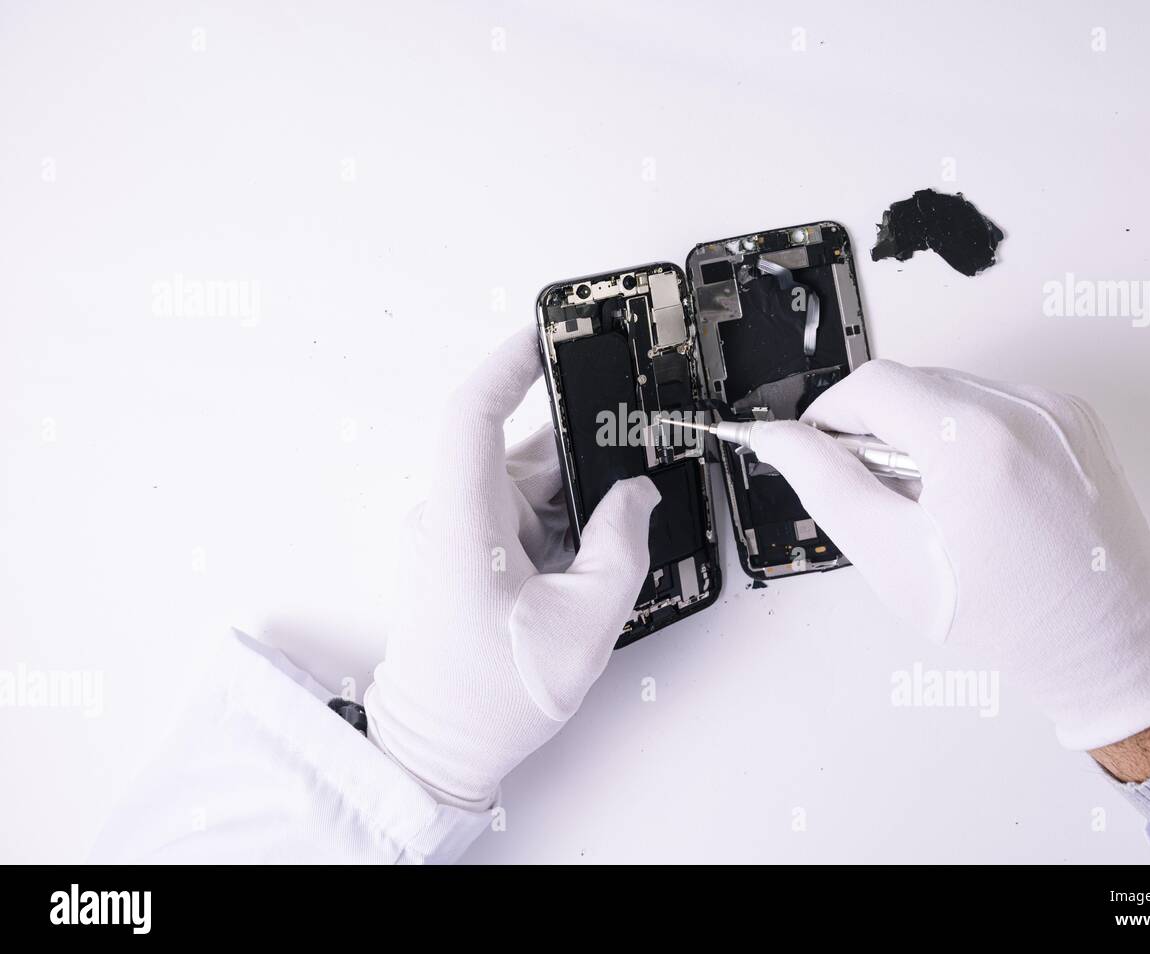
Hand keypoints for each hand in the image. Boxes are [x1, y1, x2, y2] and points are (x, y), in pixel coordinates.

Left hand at [364, 328, 660, 809]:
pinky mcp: (469, 553)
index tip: (547, 333)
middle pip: (521, 449)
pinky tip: (591, 557)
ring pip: (528, 484)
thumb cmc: (492, 696)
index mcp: (464, 520)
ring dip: (576, 500)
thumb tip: (635, 494)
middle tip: (636, 449)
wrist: (438, 749)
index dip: (509, 363)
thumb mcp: (585, 622)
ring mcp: (457, 535)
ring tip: (616, 531)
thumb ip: (622, 544)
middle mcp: (452, 516)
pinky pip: (523, 514)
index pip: (472, 412)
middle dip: (582, 450)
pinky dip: (562, 525)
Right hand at [748, 361, 1149, 749]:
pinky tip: (973, 492)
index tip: (815, 448)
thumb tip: (783, 441)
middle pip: (912, 382)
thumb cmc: (1014, 618)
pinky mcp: (1076, 420)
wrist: (1111, 644)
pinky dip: (966, 434)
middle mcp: (1026, 410)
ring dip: (920, 429)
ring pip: (951, 389)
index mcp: (978, 440)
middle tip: (876, 493)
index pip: (872, 384)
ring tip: (932, 502)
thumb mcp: (893, 558)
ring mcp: (1059, 411)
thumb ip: (827, 485)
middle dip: (876, 427)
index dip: (829, 414)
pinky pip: (995, 402)